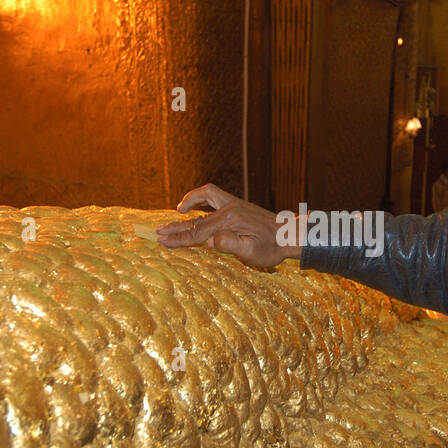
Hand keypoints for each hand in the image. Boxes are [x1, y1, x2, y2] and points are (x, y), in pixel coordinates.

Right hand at [156, 183, 298, 268]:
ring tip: (176, 212)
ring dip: (188, 204)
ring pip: (203, 200)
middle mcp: (229, 209)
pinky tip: (195, 206)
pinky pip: (213, 195)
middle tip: (158, 232)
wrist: (289, 234)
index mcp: (230, 222)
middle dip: (176, 227)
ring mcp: (233, 204)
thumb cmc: (272, 247)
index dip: (179, 238)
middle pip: (196, 219)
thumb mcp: (253, 252)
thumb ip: (231, 245)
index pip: (198, 232)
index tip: (162, 241)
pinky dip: (200, 198)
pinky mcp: (237, 205)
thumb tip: (211, 241)